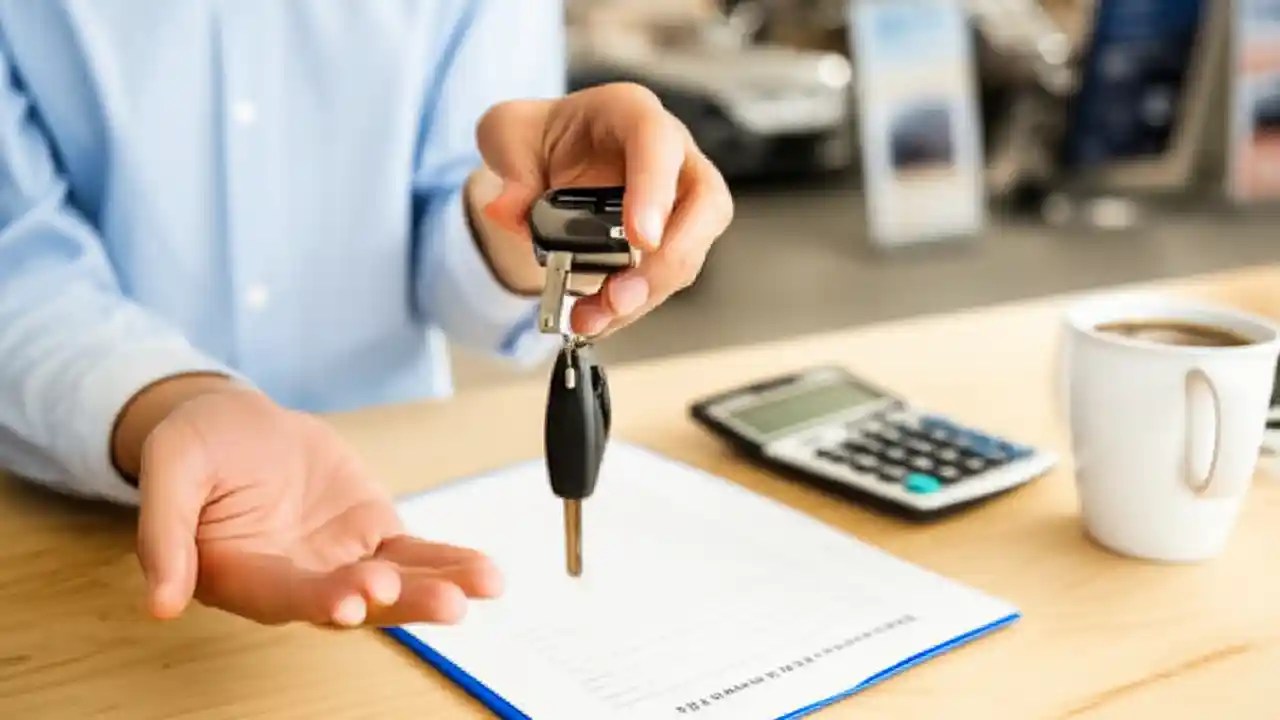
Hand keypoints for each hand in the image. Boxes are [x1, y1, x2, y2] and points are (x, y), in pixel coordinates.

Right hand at [116, 376, 499, 626]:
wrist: (236, 423)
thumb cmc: (197, 445)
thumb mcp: (171, 466)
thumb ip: (163, 532)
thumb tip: (159, 601)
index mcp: (240, 573)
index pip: (281, 595)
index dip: (315, 599)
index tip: (351, 599)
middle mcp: (294, 581)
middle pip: (350, 602)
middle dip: (400, 604)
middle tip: (446, 603)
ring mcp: (338, 560)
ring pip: (393, 585)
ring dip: (439, 589)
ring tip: (484, 586)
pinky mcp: (372, 534)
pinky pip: (415, 554)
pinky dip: (449, 562)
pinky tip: (486, 573)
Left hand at [469, 82, 733, 337]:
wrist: (546, 157)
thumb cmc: (541, 136)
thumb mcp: (506, 131)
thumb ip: (507, 162)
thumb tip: (510, 209)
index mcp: (631, 113)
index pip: (657, 141)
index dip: (655, 190)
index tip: (639, 238)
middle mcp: (670, 155)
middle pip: (703, 204)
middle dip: (666, 261)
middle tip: (622, 296)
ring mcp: (676, 201)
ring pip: (688, 252)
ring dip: (645, 295)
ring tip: (595, 318)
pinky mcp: (667, 243)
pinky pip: (664, 278)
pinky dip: (632, 306)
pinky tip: (598, 319)